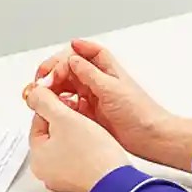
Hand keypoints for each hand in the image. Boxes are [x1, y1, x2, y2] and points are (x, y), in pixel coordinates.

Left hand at [25, 85, 128, 191]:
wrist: (118, 180)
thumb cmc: (94, 154)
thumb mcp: (64, 118)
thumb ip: (44, 101)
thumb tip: (33, 93)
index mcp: (36, 157)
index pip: (38, 119)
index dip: (55, 105)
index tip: (69, 101)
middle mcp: (45, 170)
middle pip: (51, 133)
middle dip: (65, 119)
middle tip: (80, 114)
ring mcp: (61, 178)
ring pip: (64, 144)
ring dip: (75, 131)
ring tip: (90, 127)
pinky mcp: (78, 181)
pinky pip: (75, 157)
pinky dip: (83, 147)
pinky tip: (94, 142)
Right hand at [28, 39, 180, 161]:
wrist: (150, 138)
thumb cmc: (140, 112)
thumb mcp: (112, 89)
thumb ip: (90, 74)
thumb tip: (71, 59)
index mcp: (105, 68)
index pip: (80, 53)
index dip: (64, 56)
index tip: (53, 67)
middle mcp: (96, 80)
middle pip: (67, 69)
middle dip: (52, 73)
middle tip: (41, 83)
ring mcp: (91, 96)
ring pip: (64, 86)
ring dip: (51, 88)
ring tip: (41, 95)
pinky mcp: (87, 113)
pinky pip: (66, 104)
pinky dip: (57, 104)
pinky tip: (53, 107)